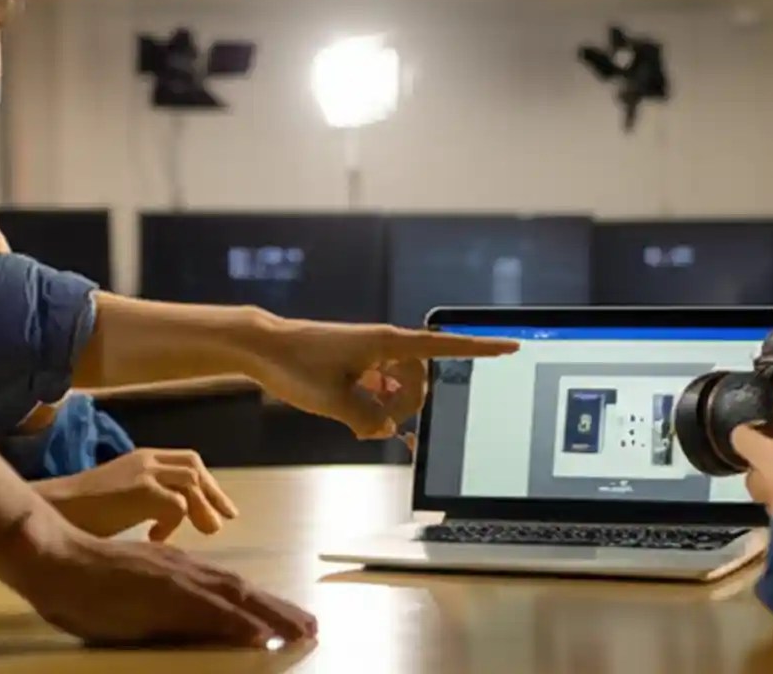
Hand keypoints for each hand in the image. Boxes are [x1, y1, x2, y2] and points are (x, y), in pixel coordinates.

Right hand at [14, 528, 315, 646]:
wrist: (54, 557)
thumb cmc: (82, 580)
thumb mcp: (133, 593)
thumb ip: (161, 605)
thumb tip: (186, 625)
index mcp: (178, 570)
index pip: (230, 589)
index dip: (261, 604)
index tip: (286, 621)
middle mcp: (185, 570)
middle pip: (243, 591)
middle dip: (280, 611)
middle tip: (311, 628)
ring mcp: (175, 579)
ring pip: (236, 597)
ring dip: (272, 615)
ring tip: (300, 631)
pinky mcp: (162, 592)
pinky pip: (208, 610)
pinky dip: (236, 622)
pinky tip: (258, 635)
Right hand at [36, 449, 237, 539]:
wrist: (52, 510)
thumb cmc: (81, 512)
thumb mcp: (121, 498)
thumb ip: (147, 499)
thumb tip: (175, 515)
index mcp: (142, 459)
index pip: (187, 461)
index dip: (207, 483)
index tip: (220, 508)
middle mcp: (146, 459)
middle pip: (194, 466)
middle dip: (213, 493)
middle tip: (225, 519)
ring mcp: (143, 472)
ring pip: (191, 483)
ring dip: (202, 509)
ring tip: (206, 532)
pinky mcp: (140, 490)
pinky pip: (177, 505)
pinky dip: (174, 524)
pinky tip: (155, 538)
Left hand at [247, 320, 518, 439]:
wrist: (262, 346)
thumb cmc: (295, 365)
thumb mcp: (333, 401)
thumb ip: (368, 420)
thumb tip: (386, 428)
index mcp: (385, 343)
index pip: (443, 347)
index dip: (479, 349)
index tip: (509, 346)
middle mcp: (383, 347)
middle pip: (419, 383)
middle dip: (406, 408)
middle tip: (372, 422)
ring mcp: (371, 357)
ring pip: (399, 391)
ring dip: (386, 410)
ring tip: (356, 419)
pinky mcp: (358, 367)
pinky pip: (381, 391)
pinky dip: (373, 407)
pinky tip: (353, 417)